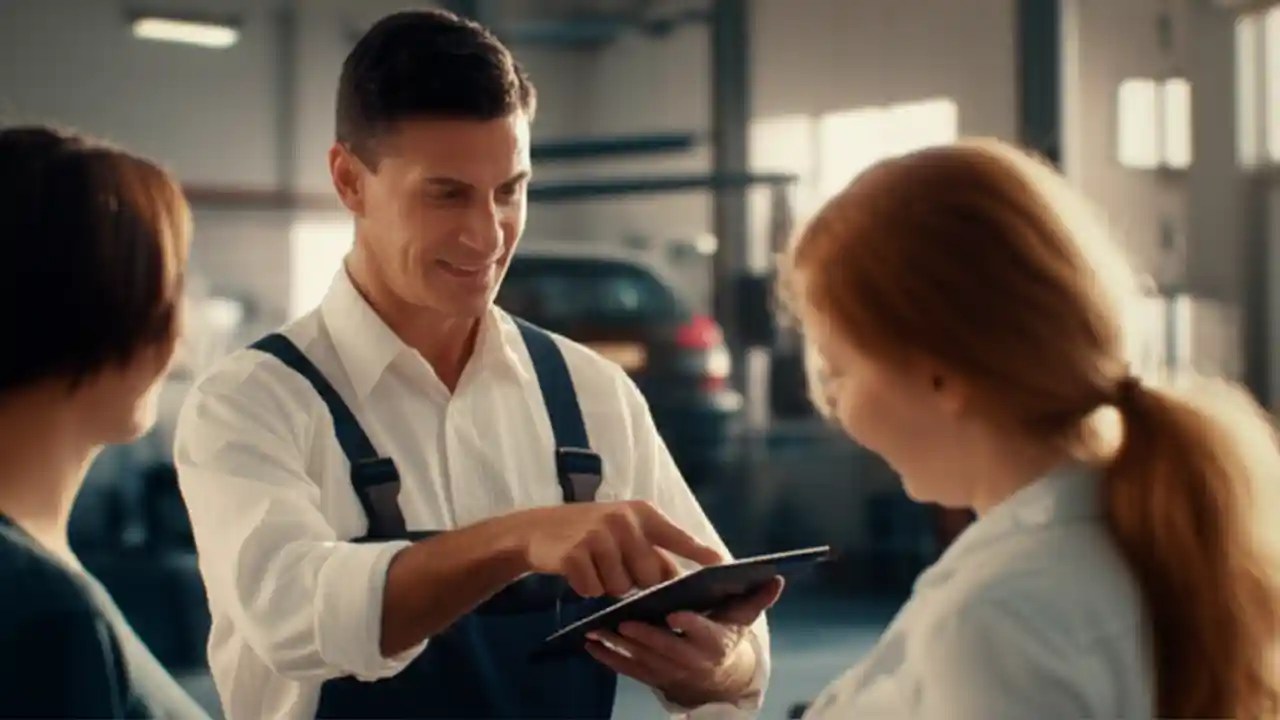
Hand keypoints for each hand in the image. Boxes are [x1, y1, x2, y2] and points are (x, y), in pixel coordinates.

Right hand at [512, 500, 724, 597]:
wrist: (535, 529)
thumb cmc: (588, 532)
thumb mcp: (622, 531)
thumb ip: (650, 549)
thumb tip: (678, 577)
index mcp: (641, 513)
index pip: (677, 536)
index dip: (700, 553)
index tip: (722, 564)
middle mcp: (623, 520)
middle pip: (650, 575)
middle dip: (636, 581)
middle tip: (614, 566)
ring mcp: (598, 535)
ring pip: (621, 586)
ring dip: (608, 585)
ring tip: (593, 565)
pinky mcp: (575, 554)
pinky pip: (594, 590)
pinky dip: (586, 588)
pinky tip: (576, 570)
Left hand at [585, 576, 783, 706]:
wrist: (715, 677)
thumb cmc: (724, 634)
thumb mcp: (741, 617)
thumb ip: (755, 598)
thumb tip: (777, 577)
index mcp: (714, 643)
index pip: (703, 634)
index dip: (690, 626)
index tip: (675, 613)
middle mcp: (691, 661)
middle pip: (667, 650)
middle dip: (646, 638)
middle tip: (626, 622)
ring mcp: (667, 672)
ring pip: (642, 661)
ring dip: (619, 647)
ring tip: (598, 629)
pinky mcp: (650, 676)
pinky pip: (627, 669)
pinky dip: (607, 658)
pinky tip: (590, 642)